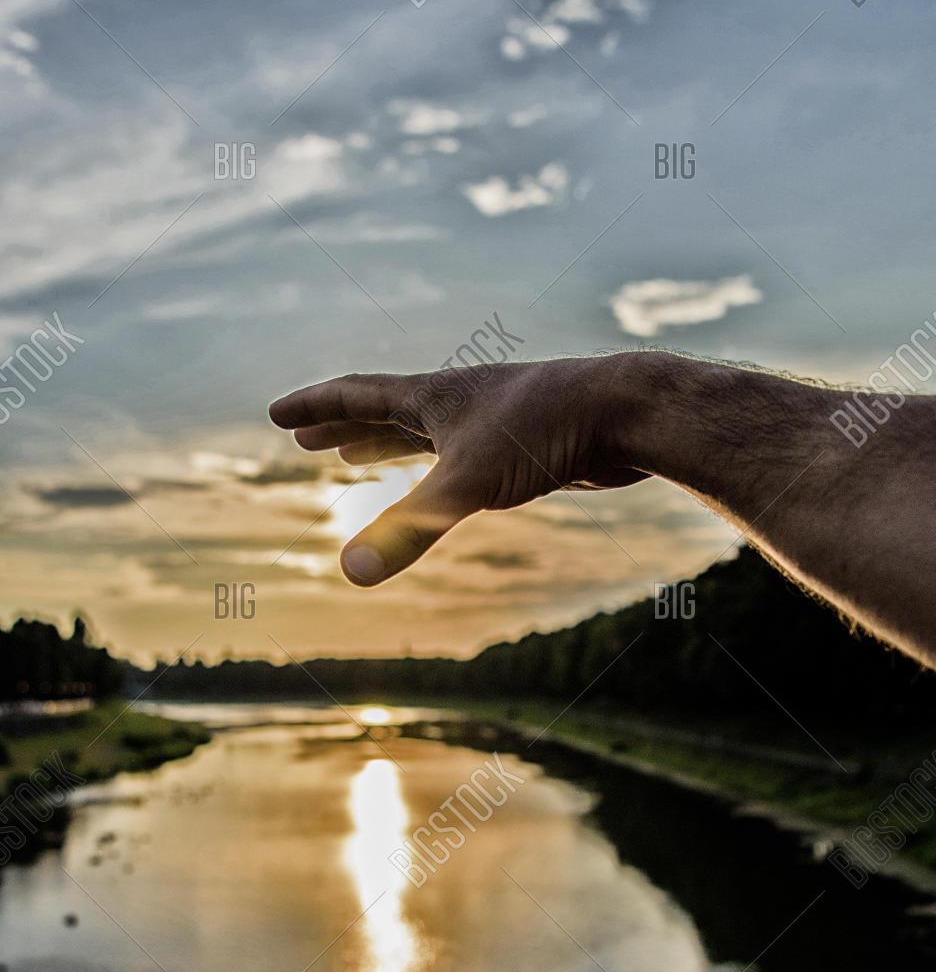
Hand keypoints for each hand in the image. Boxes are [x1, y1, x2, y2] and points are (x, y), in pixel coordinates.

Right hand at [268, 356, 650, 586]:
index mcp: (433, 397)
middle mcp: (458, 402)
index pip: (357, 396)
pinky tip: (446, 477)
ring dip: (387, 444)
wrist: (623, 413)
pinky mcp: (525, 445)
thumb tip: (350, 575)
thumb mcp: (466, 485)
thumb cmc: (543, 433)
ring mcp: (492, 421)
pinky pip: (464, 454)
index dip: (315, 407)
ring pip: (426, 432)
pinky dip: (438, 464)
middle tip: (306, 440)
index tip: (276, 413)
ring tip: (357, 458)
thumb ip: (407, 529)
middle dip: (343, 427)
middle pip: (386, 412)